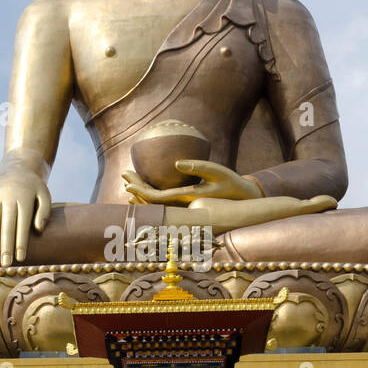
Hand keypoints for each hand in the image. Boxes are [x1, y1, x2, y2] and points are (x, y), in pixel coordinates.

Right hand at [0, 167, 51, 263]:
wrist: (17, 170)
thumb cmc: (34, 189)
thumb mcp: (44, 195)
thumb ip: (44, 212)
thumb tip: (38, 229)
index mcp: (24, 198)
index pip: (22, 223)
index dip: (21, 241)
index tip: (20, 258)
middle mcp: (7, 198)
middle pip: (6, 226)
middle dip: (6, 246)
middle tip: (6, 265)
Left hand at [122, 160, 261, 205]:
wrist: (242, 198)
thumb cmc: (231, 182)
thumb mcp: (217, 171)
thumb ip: (198, 166)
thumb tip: (176, 163)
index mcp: (187, 198)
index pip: (158, 199)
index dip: (141, 192)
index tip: (128, 184)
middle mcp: (182, 204)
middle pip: (152, 201)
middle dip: (136, 188)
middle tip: (124, 173)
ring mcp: (183, 205)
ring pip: (157, 202)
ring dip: (142, 191)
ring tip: (129, 178)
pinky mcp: (186, 201)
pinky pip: (164, 201)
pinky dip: (151, 195)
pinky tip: (144, 188)